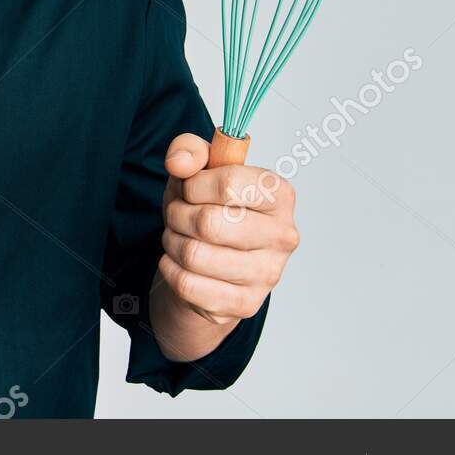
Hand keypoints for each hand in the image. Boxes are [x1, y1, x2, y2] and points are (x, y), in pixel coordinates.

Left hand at [158, 131, 298, 326]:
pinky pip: (188, 284)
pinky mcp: (246, 304)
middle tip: (178, 215)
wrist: (211, 261)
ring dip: (172, 242)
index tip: (190, 188)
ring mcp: (268, 274)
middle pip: (208, 223)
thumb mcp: (196, 170)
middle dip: (178, 215)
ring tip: (178, 237)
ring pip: (194, 255)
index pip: (229, 183)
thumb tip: (179, 163)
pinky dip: (171, 269)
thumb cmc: (208, 208)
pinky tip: (179, 262)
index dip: (194, 184)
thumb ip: (188, 150)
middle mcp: (283, 236)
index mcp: (280, 194)